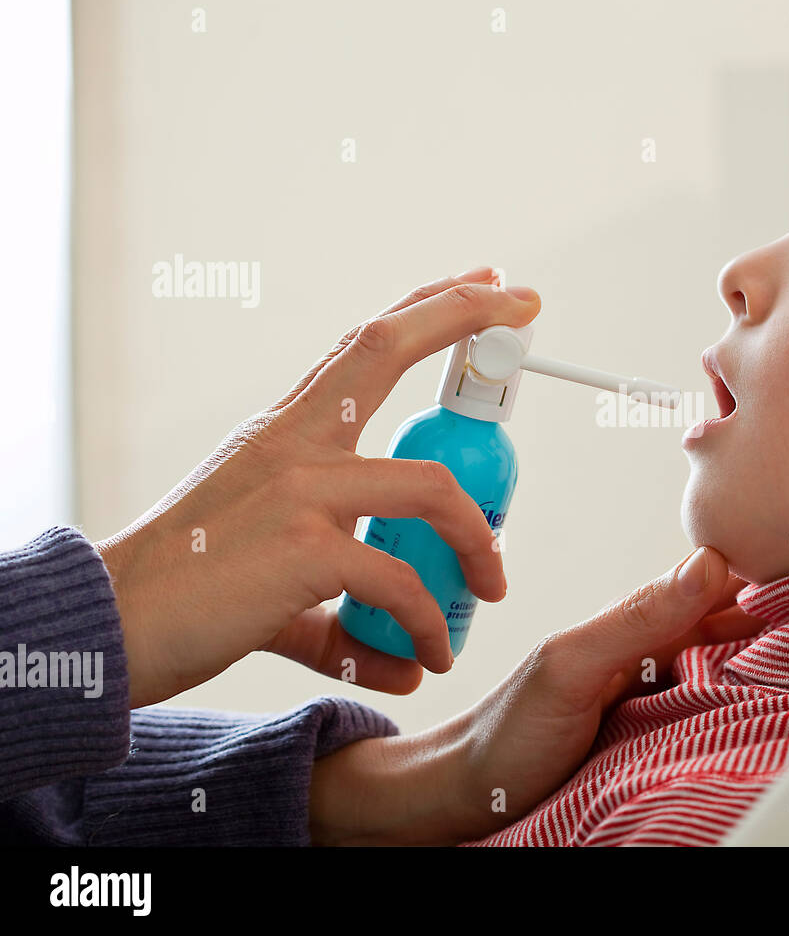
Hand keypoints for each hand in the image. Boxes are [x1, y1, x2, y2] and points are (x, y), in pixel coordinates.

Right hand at [94, 267, 540, 707]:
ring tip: (491, 588)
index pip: (362, 347)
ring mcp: (299, 490)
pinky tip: (432, 655)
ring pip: (430, 487)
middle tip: (521, 306)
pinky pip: (400, 582)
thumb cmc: (188, 596)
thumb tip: (410, 663)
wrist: (110, 628)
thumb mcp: (277, 585)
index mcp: (284, 434)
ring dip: (478, 540)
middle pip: (383, 348)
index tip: (480, 282)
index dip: (426, 309)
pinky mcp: (304, 550)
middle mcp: (292, 444)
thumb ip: (346, 616)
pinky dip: (428, 621)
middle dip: (461, 315)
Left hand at [306, 546, 768, 844]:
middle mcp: (655, 654)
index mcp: (638, 624)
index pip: (716, 582)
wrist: (471, 797)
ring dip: (772, 656)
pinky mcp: (662, 741)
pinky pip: (717, 713)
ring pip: (731, 667)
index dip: (764, 570)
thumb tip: (711, 563)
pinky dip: (748, 702)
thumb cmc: (508, 733)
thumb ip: (637, 618)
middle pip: (734, 624)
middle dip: (783, 611)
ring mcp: (661, 698)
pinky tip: (777, 703)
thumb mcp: (572, 667)